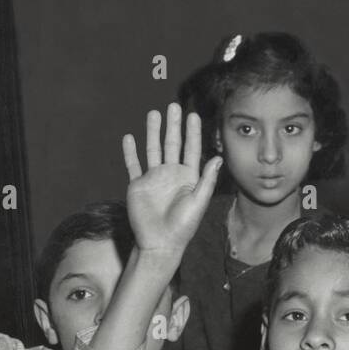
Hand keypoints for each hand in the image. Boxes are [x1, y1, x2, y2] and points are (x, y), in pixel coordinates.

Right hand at [122, 104, 222, 257]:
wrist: (160, 243)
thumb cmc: (183, 226)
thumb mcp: (198, 202)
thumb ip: (207, 180)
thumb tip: (219, 158)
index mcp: (188, 177)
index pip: (191, 149)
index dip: (192, 132)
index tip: (192, 115)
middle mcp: (171, 174)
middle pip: (172, 144)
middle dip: (173, 126)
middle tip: (173, 106)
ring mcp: (154, 178)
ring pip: (153, 149)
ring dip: (153, 132)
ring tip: (153, 114)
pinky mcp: (138, 185)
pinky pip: (133, 164)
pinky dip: (130, 152)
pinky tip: (130, 137)